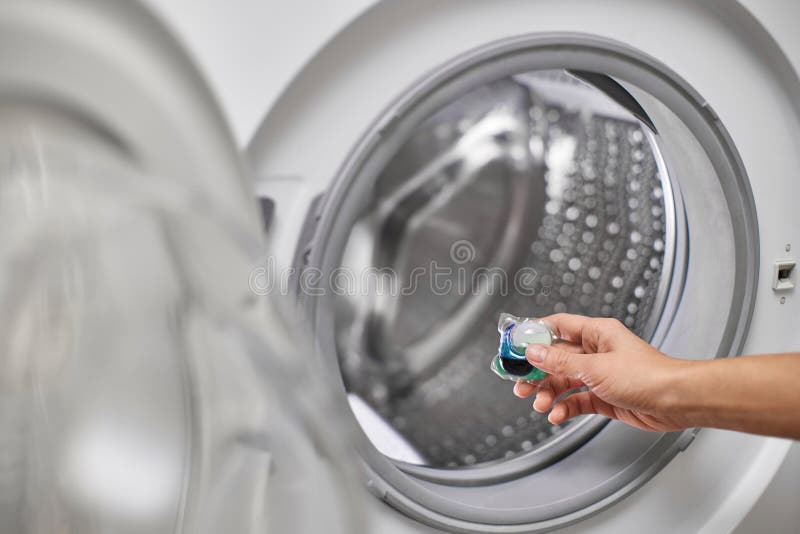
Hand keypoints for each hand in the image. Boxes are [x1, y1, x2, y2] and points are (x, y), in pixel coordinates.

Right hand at [513, 313, 692, 431]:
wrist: (675, 402)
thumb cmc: (647, 376)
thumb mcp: (595, 367)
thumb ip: (561, 362)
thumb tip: (533, 353)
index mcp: (596, 333)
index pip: (558, 326)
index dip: (534, 334)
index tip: (514, 344)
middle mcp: (597, 351)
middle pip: (556, 357)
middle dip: (537, 371)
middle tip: (520, 383)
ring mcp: (600, 374)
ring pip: (564, 380)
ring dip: (549, 392)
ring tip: (539, 403)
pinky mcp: (604, 396)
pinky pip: (577, 399)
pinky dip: (565, 407)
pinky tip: (557, 414)